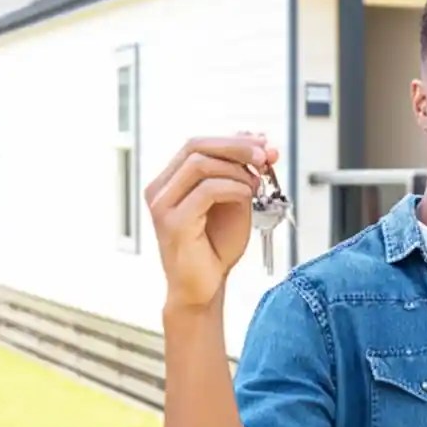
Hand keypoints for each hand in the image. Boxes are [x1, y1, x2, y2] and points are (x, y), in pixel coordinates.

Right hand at [145, 134, 279, 308]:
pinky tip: (247, 197)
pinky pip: (206, 190)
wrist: (204, 286)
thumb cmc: (216, 246)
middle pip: (196, 145)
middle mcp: (161, 189)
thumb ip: (241, 172)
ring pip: (200, 164)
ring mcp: (163, 205)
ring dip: (237, 169)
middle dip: (237, 146)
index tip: (265, 145)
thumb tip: (258, 139)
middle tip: (265, 156)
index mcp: (171, 180)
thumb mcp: (234, 200)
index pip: (198, 143)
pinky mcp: (173, 222)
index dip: (234, 139)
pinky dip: (234, 188)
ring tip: (256, 185)